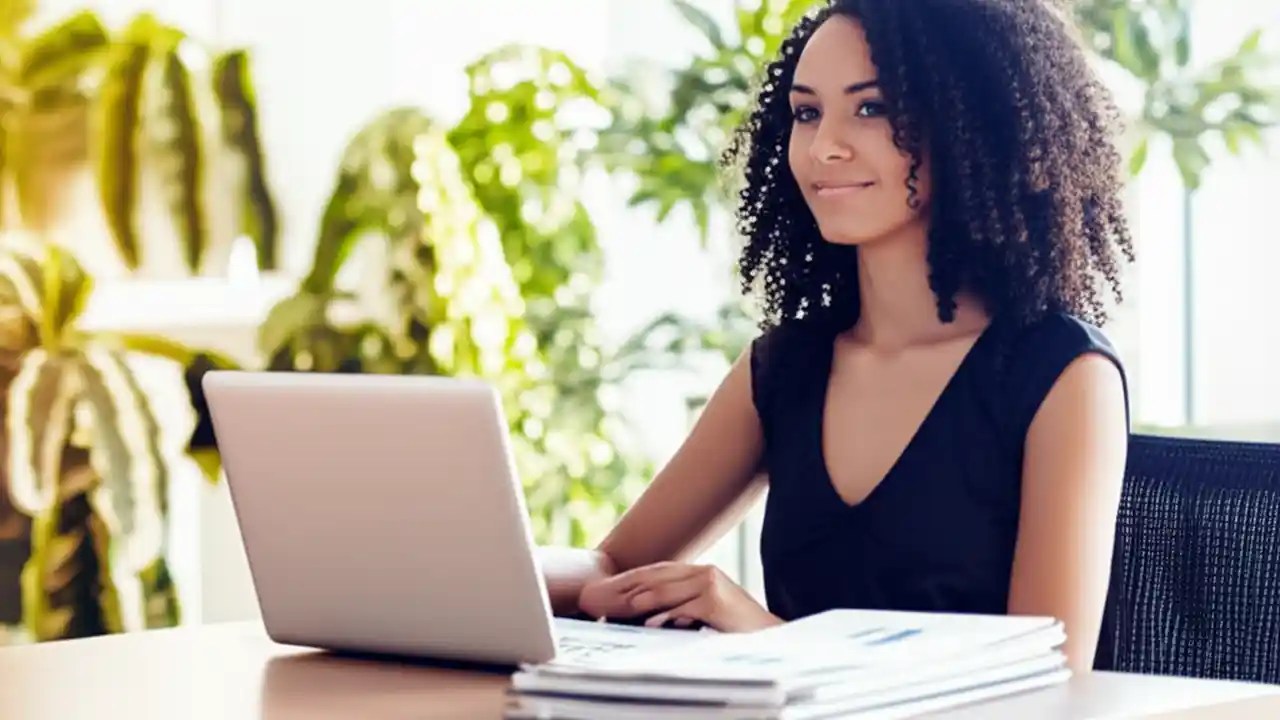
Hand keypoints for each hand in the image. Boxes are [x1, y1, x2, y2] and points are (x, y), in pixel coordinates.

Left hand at [578, 561, 783, 632]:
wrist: (769, 634)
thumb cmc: (738, 627)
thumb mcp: (710, 609)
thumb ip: (686, 603)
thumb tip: (653, 614)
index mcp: (704, 572)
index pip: (662, 570)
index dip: (636, 577)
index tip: (614, 586)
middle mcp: (706, 572)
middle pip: (659, 576)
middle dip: (631, 585)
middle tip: (608, 594)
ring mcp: (711, 585)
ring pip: (667, 590)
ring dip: (642, 599)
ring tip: (621, 606)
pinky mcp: (715, 602)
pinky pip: (682, 608)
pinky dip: (664, 616)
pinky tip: (650, 624)